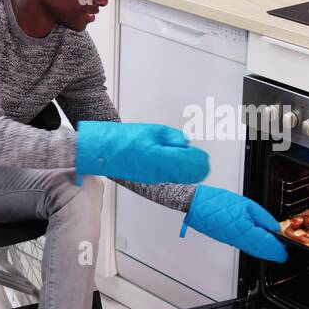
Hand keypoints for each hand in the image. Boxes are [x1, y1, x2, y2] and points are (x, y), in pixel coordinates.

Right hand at [75, 121, 208, 184]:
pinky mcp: (147, 178)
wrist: (103, 151)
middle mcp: (158, 170)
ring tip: (196, 165)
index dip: (199, 159)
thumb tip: (186, 142)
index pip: (188, 161)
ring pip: (177, 177)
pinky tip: (180, 168)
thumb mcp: (152, 130)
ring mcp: (152, 176)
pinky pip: (167, 177)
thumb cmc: (123, 139)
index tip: (205, 156)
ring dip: (188, 172)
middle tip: (205, 162)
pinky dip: (177, 174)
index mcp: (160, 156)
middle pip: (185, 173)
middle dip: (197, 168)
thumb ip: (172, 138)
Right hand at [179, 185, 286, 262]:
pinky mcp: (229, 240)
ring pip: (254, 251)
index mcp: (246, 231)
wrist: (198, 206)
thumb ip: (263, 217)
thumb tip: (274, 226)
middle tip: (283, 253)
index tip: (285, 250)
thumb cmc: (218, 202)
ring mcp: (233, 242)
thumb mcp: (247, 204)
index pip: (268, 244)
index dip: (278, 249)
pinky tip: (259, 246)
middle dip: (273, 253)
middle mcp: (240, 240)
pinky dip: (255, 249)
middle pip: (261, 251)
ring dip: (265, 252)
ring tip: (274, 251)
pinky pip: (246, 247)